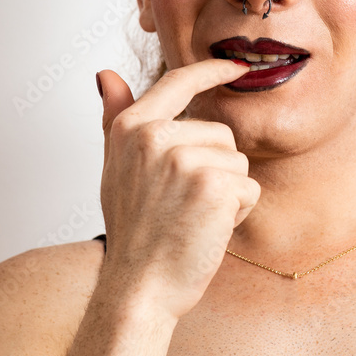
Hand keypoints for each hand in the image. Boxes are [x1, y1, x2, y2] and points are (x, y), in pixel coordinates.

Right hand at [96, 59, 259, 318]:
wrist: (140, 288)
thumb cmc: (134, 232)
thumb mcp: (115, 169)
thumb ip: (114, 119)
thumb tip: (106, 74)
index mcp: (131, 128)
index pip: (177, 82)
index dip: (210, 71)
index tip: (236, 66)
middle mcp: (155, 137)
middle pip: (221, 134)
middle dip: (217, 169)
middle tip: (185, 204)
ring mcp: (184, 159)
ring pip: (238, 162)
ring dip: (229, 192)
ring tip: (195, 217)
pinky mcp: (214, 185)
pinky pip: (250, 188)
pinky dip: (239, 213)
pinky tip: (209, 229)